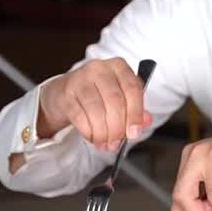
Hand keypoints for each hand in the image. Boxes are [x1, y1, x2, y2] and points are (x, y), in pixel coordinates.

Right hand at [38, 58, 152, 149]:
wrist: (65, 92)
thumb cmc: (99, 94)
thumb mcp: (121, 98)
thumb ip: (136, 109)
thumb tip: (146, 121)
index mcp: (119, 67)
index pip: (133, 89)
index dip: (135, 114)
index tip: (134, 132)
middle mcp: (99, 68)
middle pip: (115, 101)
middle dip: (118, 127)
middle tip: (117, 142)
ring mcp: (80, 78)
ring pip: (97, 110)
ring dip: (103, 133)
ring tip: (106, 143)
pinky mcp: (65, 92)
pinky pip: (80, 116)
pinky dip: (89, 131)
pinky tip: (93, 137)